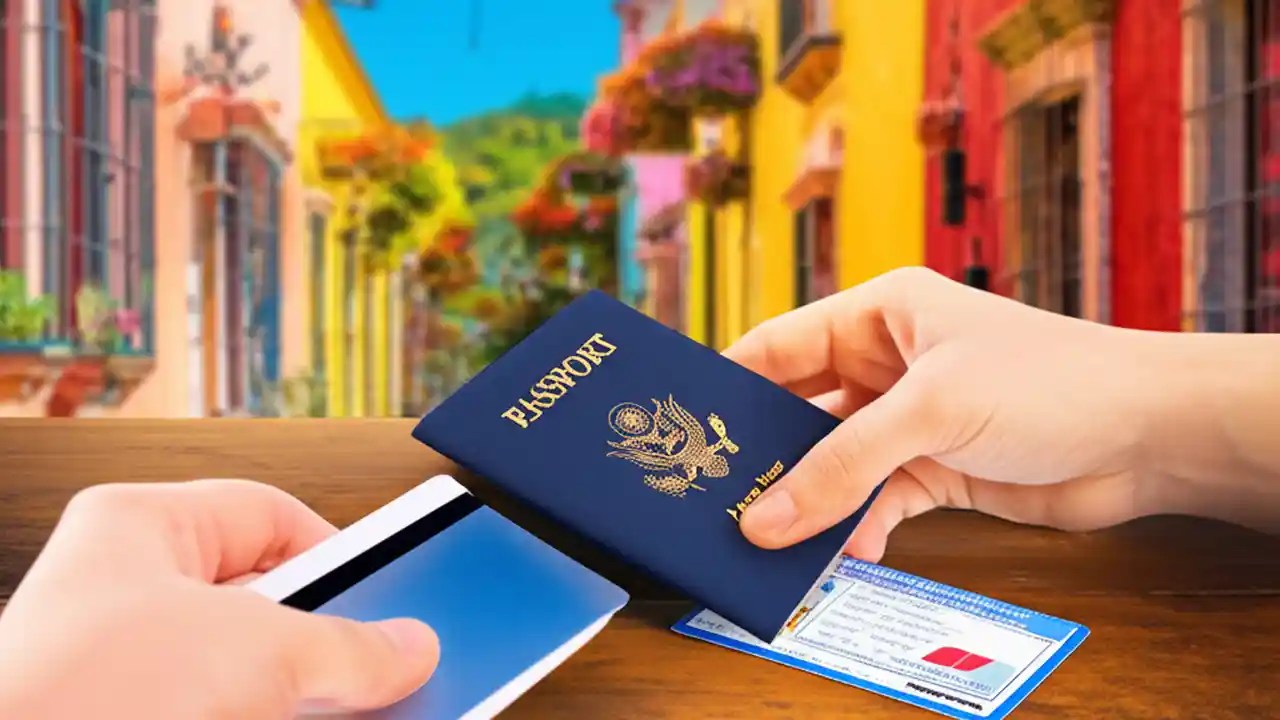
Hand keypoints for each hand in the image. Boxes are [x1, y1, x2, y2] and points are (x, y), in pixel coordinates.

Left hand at [0, 480, 439, 718]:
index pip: (267, 515)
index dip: (341, 550)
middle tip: (389, 662)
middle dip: (329, 639)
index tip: (396, 590)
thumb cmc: (82, 701)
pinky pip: (226, 713)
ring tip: (369, 710)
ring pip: (246, 676)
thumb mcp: (258, 652)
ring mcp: (122, 673)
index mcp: (139, 530)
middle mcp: (124, 596)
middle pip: (264, 604)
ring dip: (307, 696)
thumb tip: (408, 649)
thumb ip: (349, 646)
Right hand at [727, 267, 1221, 559]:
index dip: (730, 384)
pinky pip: (874, 500)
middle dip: (766, 455)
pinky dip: (858, 526)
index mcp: (878, 314)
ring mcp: (910, 419)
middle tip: (718, 498)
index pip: (780, 345)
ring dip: (811, 500)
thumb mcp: (930, 410)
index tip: (685, 429)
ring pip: (835, 463)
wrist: (1148, 435)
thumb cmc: (1050, 382)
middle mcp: (887, 362)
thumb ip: (842, 465)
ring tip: (772, 539)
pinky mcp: (936, 469)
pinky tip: (848, 550)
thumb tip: (764, 520)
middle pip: (800, 411)